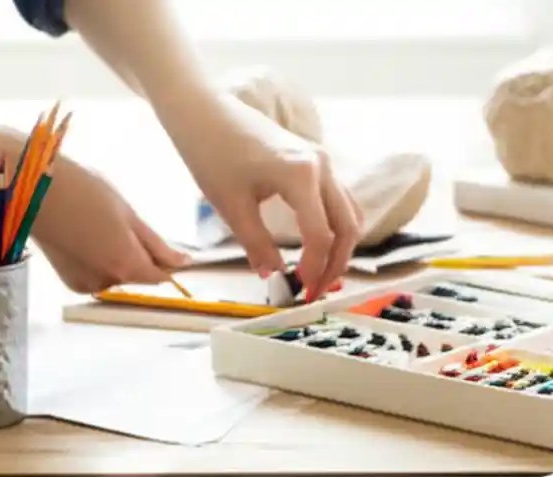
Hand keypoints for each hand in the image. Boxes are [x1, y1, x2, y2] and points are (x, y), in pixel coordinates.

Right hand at [31, 159, 189, 293]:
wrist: (33, 192)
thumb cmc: (84, 192)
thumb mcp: (129, 214)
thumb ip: (157, 245)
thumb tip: (184, 262)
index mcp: (127, 264)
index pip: (162, 276)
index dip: (169, 262)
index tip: (170, 246)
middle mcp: (108, 281)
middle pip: (139, 276)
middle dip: (140, 255)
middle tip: (123, 223)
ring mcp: (87, 284)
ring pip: (118, 275)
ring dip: (119, 258)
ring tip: (100, 227)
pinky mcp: (71, 283)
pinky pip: (97, 276)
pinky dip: (99, 263)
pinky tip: (87, 239)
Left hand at [162, 92, 361, 300]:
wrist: (203, 110)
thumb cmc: (212, 152)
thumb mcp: (230, 206)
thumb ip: (256, 244)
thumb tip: (273, 274)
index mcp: (301, 176)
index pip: (320, 236)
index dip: (314, 268)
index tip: (301, 290)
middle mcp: (321, 167)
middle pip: (346, 227)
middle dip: (335, 264)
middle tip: (316, 291)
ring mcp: (323, 161)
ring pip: (349, 214)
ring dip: (340, 247)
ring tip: (320, 273)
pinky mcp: (316, 160)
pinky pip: (340, 200)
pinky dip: (337, 227)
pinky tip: (320, 245)